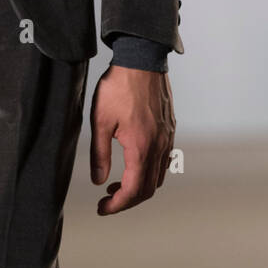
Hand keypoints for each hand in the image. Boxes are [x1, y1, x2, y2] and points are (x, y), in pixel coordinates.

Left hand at [89, 65, 174, 214]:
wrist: (141, 59)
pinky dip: (149, 171)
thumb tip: (98, 180)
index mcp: (141, 147)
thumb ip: (99, 153)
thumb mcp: (100, 120)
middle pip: (148, 189)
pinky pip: (163, 161)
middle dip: (127, 200)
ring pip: (158, 177)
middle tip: (107, 200)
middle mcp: (159, 147)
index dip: (117, 205)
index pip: (133, 190)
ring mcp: (167, 138)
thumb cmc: (119, 86)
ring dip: (139, 187)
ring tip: (117, 183)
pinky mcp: (169, 129)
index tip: (102, 208)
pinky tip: (133, 164)